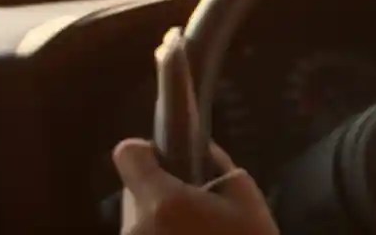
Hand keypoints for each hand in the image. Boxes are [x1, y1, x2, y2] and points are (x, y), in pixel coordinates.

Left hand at [112, 138, 279, 234]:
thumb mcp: (247, 200)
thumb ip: (219, 166)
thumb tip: (201, 149)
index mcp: (162, 202)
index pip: (128, 155)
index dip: (147, 152)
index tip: (168, 160)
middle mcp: (135, 228)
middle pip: (134, 193)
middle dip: (159, 194)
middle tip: (196, 210)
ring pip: (138, 223)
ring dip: (158, 224)